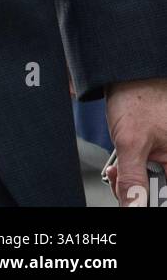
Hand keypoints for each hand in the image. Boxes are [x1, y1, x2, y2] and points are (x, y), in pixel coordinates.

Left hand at [104, 78, 166, 206]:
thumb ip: (133, 179)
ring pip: (152, 185)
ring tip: (117, 171)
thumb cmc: (136, 95)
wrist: (125, 73)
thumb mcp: (130, 141)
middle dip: (137, 192)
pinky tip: (120, 167)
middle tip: (118, 180)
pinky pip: (148, 174)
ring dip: (132, 183)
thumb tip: (133, 207)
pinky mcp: (160, 153)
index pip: (165, 196)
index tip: (133, 201)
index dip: (149, 201)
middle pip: (160, 192)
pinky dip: (132, 174)